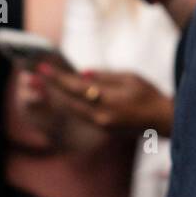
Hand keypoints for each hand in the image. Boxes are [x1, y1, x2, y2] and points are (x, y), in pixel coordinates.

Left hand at [33, 65, 173, 136]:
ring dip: (55, 96)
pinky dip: (67, 104)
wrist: (162, 121)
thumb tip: (82, 74)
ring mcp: (101, 125)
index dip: (57, 77)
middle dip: (50, 87)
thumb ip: (104, 76)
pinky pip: (79, 115)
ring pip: (71, 110)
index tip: (43, 68)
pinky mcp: (102, 128)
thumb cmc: (149, 95)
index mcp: (109, 101)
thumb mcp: (130, 77)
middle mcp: (101, 116)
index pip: (76, 88)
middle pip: (68, 101)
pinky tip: (59, 95)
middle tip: (33, 75)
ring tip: (41, 84)